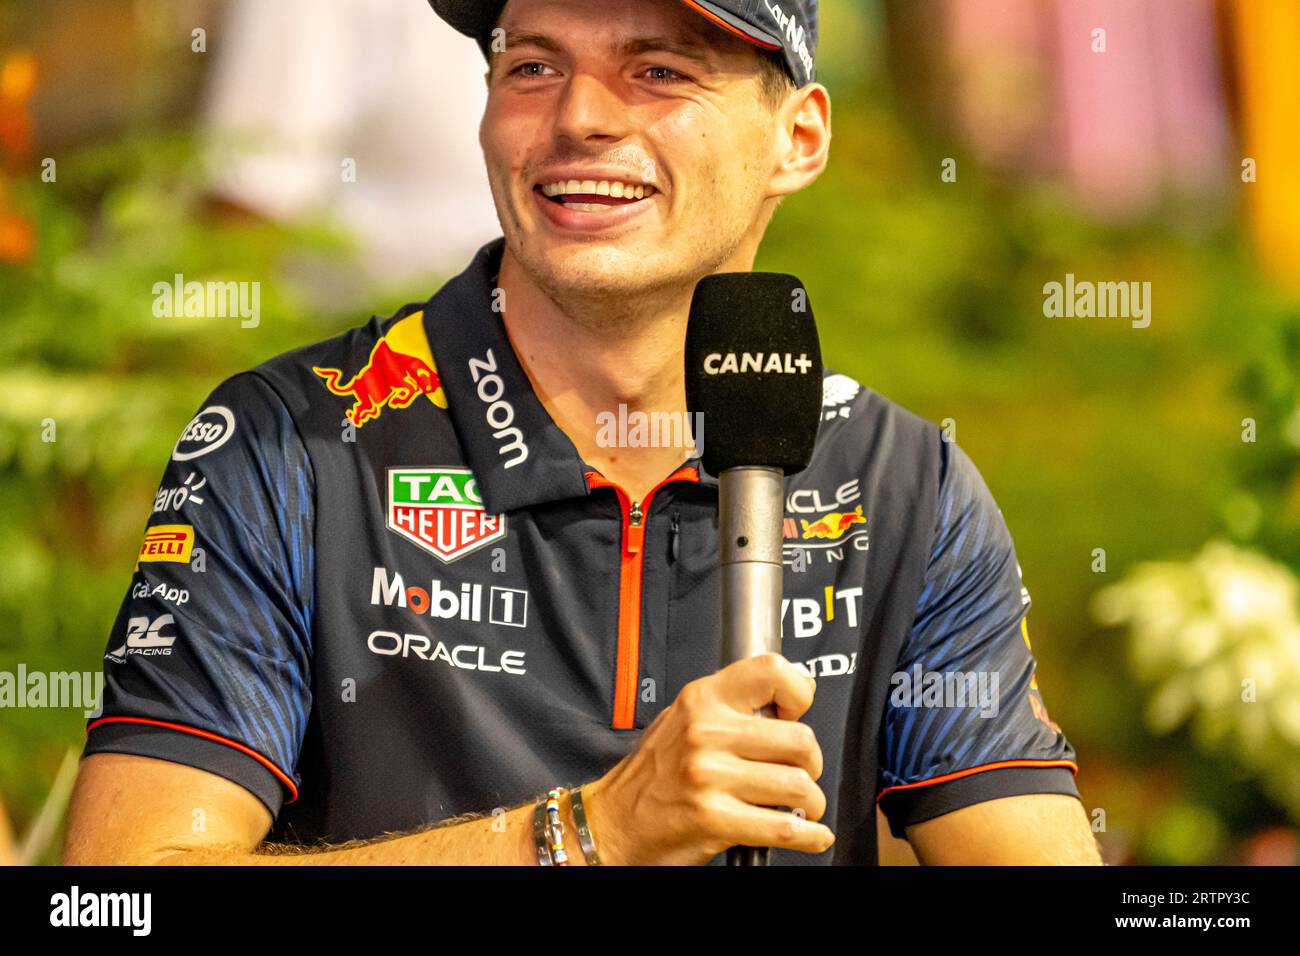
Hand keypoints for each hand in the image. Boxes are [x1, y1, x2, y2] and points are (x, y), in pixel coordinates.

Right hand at [583, 653, 833, 864]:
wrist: (611, 823)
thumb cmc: (651, 775)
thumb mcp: (682, 720)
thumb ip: (730, 706)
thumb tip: (793, 694)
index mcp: (701, 700)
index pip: (771, 672)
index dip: (798, 693)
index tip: (796, 713)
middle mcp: (706, 732)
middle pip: (799, 740)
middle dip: (812, 764)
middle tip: (801, 773)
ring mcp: (709, 776)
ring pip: (797, 786)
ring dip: (809, 803)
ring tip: (799, 807)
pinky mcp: (713, 819)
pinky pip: (784, 828)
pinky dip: (808, 835)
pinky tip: (810, 834)